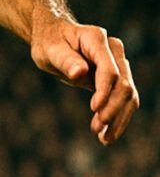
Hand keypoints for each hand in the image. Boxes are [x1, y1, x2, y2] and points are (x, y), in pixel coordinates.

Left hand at [30, 15, 138, 144]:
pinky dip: (117, 117)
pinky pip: (123, 99)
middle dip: (112, 108)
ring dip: (118, 118)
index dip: (104, 90)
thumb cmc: (49, 42)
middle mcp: (113, 50)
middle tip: (97, 129)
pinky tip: (107, 134)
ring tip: (105, 139)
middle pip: (123, 84)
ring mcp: (118, 64)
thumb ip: (65, 59)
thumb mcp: (49, 50)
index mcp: (96, 39)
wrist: (54, 37)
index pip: (109, 69)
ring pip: (128, 95)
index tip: (94, 108)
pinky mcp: (116, 78)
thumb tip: (80, 72)